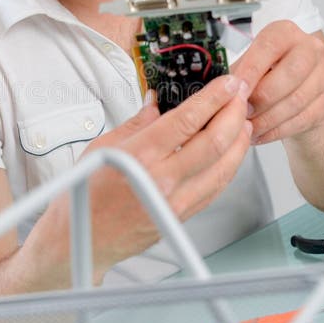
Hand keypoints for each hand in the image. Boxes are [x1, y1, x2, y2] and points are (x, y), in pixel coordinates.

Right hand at [77, 74, 251, 273]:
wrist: (82, 238)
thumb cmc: (86, 195)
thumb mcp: (104, 146)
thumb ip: (137, 123)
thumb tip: (157, 102)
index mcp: (139, 156)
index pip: (188, 120)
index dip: (214, 98)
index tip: (228, 84)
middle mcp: (162, 180)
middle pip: (214, 141)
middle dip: (233, 113)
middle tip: (240, 96)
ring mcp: (175, 201)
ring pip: (224, 167)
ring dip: (239, 140)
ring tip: (241, 120)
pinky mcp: (182, 216)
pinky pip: (215, 188)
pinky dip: (229, 165)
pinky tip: (232, 152)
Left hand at [232, 21, 323, 144]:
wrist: (294, 93)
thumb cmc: (267, 75)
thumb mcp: (249, 66)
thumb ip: (239, 74)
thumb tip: (223, 88)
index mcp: (286, 33)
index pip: (271, 46)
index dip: (252, 69)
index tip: (237, 88)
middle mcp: (309, 49)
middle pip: (291, 73)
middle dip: (263, 96)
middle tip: (243, 111)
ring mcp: (322, 76)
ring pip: (296, 100)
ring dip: (267, 118)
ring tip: (247, 127)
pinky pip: (301, 120)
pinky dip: (276, 131)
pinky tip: (260, 134)